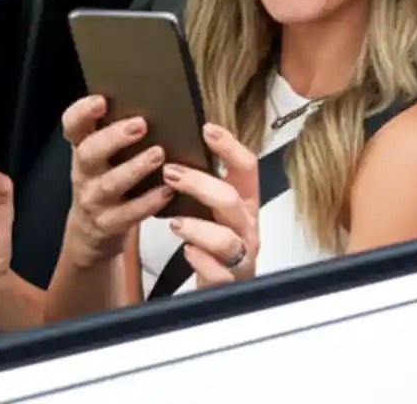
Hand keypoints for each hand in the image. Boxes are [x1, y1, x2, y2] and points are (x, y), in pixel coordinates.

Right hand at [61, 95, 175, 267]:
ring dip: (135, 168)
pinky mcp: (109, 224)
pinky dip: (148, 202)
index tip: (100, 100)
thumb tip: (161, 101)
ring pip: (109, 183)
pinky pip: (128, 214)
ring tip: (158, 155)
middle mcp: (84, 172)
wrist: (93, 232)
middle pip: (89, 152)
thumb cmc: (109, 180)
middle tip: (141, 124)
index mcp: (83, 148)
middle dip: (114, 137)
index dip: (82, 112)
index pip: (72, 125)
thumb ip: (120, 132)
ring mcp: (93, 200)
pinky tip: (167, 191)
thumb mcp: (106, 156)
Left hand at [163, 123, 259, 287]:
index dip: (230, 147)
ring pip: (225, 239)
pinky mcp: (229, 281)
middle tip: (169, 173)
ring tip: (174, 223)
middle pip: (230, 199)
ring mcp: (240, 255)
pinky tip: (187, 252)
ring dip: (197, 227)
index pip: (247, 168)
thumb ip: (204, 185)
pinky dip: (201, 261)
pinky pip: (218, 272)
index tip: (206, 129)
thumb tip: (175, 153)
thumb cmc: (217, 241)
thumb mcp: (217, 209)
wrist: (226, 287)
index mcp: (245, 202)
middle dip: (199, 184)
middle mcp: (246, 226)